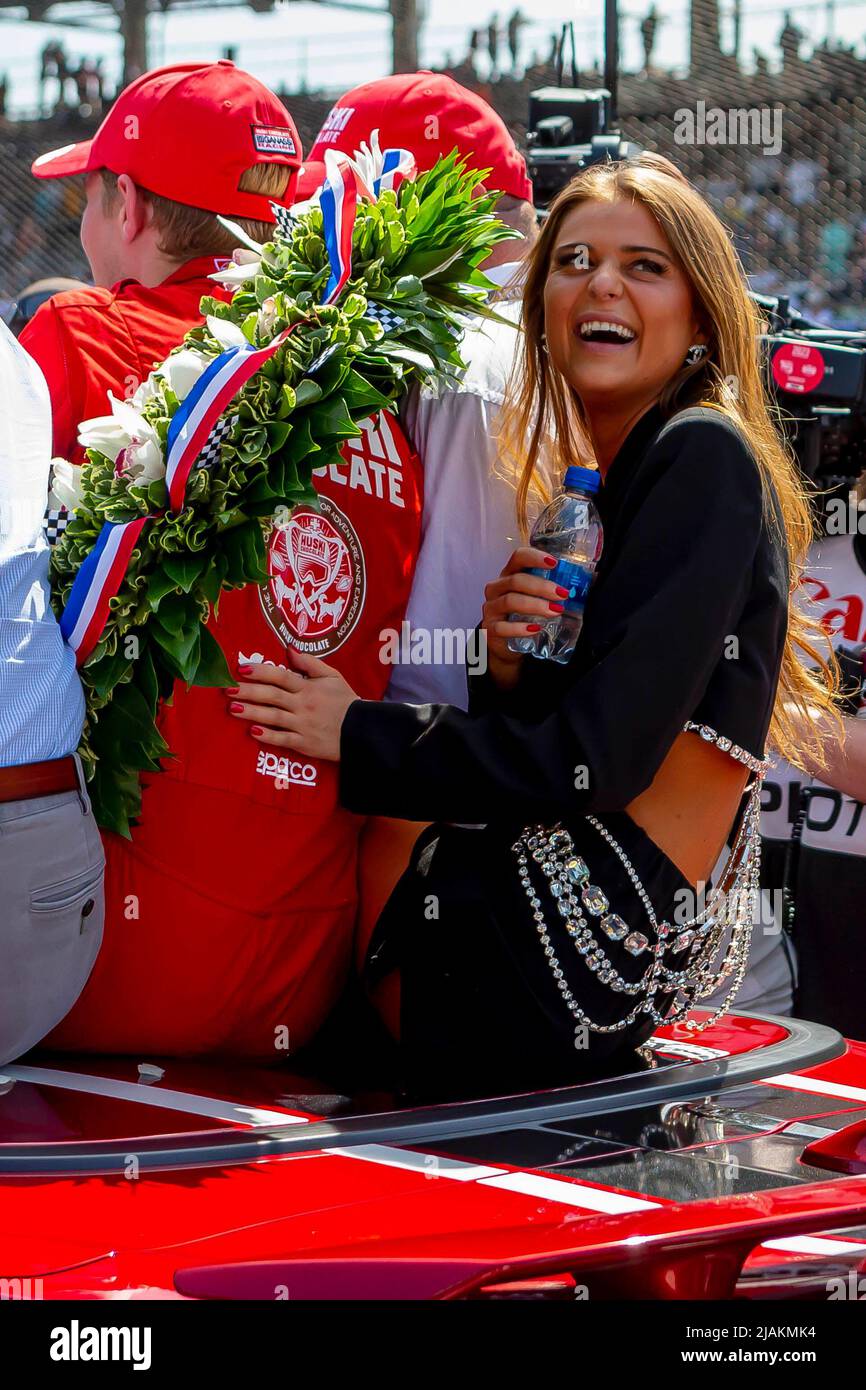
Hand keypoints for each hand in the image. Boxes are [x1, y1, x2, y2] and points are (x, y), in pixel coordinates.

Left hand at [224, 649, 358, 761]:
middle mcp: (303, 705)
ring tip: (232, 708)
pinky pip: (283, 740)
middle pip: (271, 696)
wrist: (363, 731)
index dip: (260, 671)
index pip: (281, 676)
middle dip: (248, 691)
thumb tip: (288, 648)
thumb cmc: (345, 702)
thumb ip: (310, 663)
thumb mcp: (332, 676)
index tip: (241, 668)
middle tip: (227, 688)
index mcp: (309, 687)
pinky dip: (268, 736)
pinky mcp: (304, 744)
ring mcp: (303, 725)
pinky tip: (252, 732)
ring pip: (273, 717)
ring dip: (251, 712)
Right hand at [481, 546, 566, 689]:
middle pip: (516, 580)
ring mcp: (491, 608)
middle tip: (562, 595)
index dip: (535, 557)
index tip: (554, 563)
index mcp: (509, 574)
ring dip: (535, 605)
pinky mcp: (489, 629)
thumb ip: (558, 587)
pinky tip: (535, 629)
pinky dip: (520, 628)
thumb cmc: (525, 616)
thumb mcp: (539, 599)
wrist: (506, 644)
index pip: (518, 557)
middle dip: (542, 586)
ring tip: (555, 611)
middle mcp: (496, 588)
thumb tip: (595, 578)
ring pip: (510, 601)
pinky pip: (503, 627)